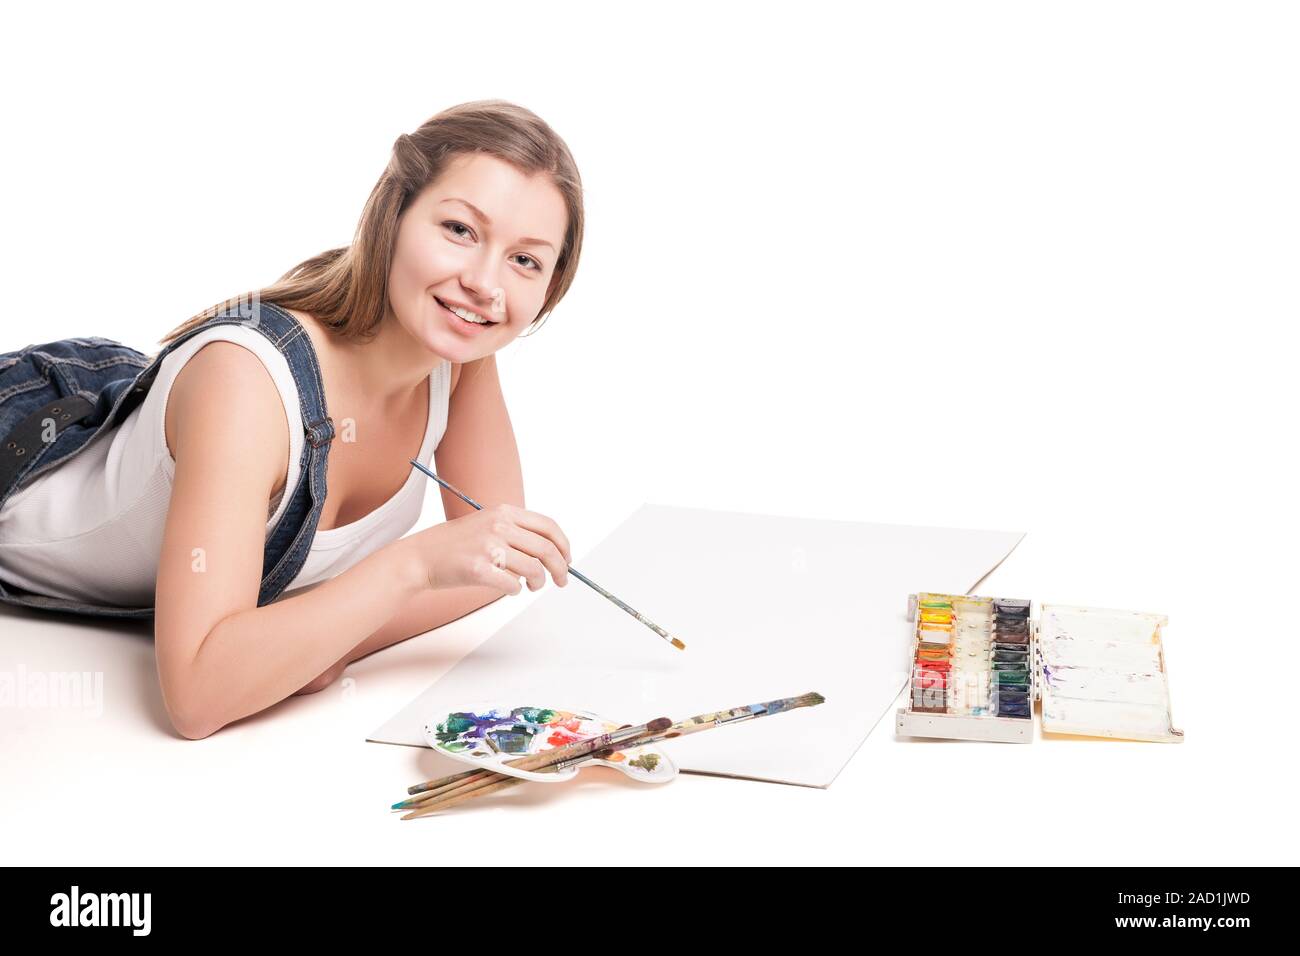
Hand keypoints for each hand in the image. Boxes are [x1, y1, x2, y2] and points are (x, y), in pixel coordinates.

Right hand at [405, 503, 571, 594]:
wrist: (421, 557)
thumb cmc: (456, 544)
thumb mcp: (487, 523)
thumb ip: (516, 531)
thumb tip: (550, 550)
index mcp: (504, 512)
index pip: (548, 526)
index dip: (564, 545)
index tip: (567, 559)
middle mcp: (498, 526)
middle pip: (546, 549)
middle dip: (560, 568)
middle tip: (561, 581)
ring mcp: (488, 547)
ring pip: (533, 569)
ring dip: (539, 582)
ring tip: (533, 586)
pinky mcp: (479, 570)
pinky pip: (513, 585)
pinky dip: (517, 591)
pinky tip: (511, 589)